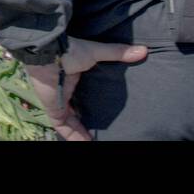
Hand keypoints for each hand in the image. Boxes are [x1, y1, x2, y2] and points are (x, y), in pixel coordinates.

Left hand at [23, 37, 147, 140]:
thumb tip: (143, 50)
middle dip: (90, 123)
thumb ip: (117, 52)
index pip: (87, 96)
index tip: (109, 112)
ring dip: (83, 134)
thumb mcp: (97, 52)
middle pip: (80, 112)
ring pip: (72, 124)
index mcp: (76, 80)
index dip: (96, 105)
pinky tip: (86, 143)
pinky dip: (74, 137)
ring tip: (97, 140)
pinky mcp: (55, 112)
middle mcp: (68, 93)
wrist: (50, 55)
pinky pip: (65, 129)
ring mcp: (60, 103)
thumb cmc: (70, 51)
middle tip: (106, 131)